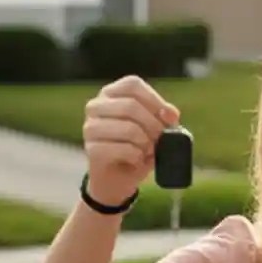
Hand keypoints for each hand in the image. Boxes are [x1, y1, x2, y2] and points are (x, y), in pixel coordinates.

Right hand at [82, 75, 180, 203]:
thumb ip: (164, 117)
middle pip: (131, 106)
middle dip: (153, 125)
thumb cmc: (138, 147)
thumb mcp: (155, 129)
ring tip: (148, 150)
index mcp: (112, 94)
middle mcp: (96, 106)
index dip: (155, 100)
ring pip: (128, 128)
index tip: (170, 117)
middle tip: (160, 139)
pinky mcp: (91, 149)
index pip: (132, 85)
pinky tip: (137, 159)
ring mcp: (90, 127)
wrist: (118, 178)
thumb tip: (171, 114)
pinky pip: (123, 149)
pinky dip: (137, 156)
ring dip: (146, 143)